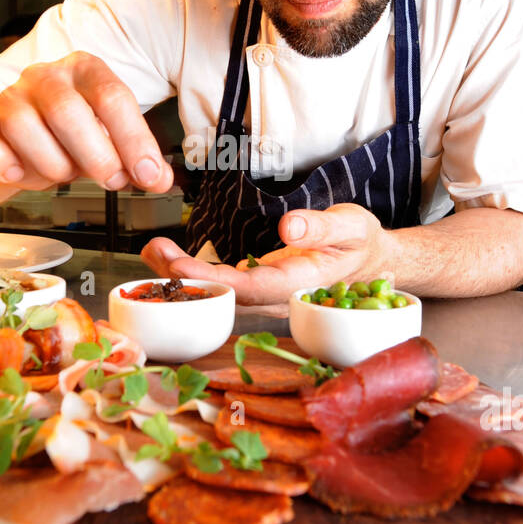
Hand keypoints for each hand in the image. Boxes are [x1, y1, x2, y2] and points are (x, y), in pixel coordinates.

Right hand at [0, 52, 173, 192]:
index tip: (148, 174)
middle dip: (95, 155)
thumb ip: (134, 159)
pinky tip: (17, 174)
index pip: (112, 97)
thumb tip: (158, 178)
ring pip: (23, 125)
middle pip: (67, 109)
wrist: (8, 134)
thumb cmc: (65, 136)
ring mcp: (8, 97)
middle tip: (111, 181)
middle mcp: (45, 77)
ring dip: (50, 163)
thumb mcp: (107, 141)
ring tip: (63, 175)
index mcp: (85, 71)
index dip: (134, 140)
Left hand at [141, 203, 393, 307]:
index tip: (181, 268)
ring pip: (219, 294)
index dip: (213, 282)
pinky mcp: (258, 287)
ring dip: (182, 276)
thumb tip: (290, 227)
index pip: (249, 288)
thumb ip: (323, 227)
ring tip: (153, 251)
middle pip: (225, 296)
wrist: (369, 260)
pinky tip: (168, 258)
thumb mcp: (352, 226)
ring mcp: (266, 296)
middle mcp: (277, 297)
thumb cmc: (360, 242)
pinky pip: (221, 287)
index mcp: (299, 284)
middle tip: (155, 251)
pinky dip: (192, 274)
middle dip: (185, 278)